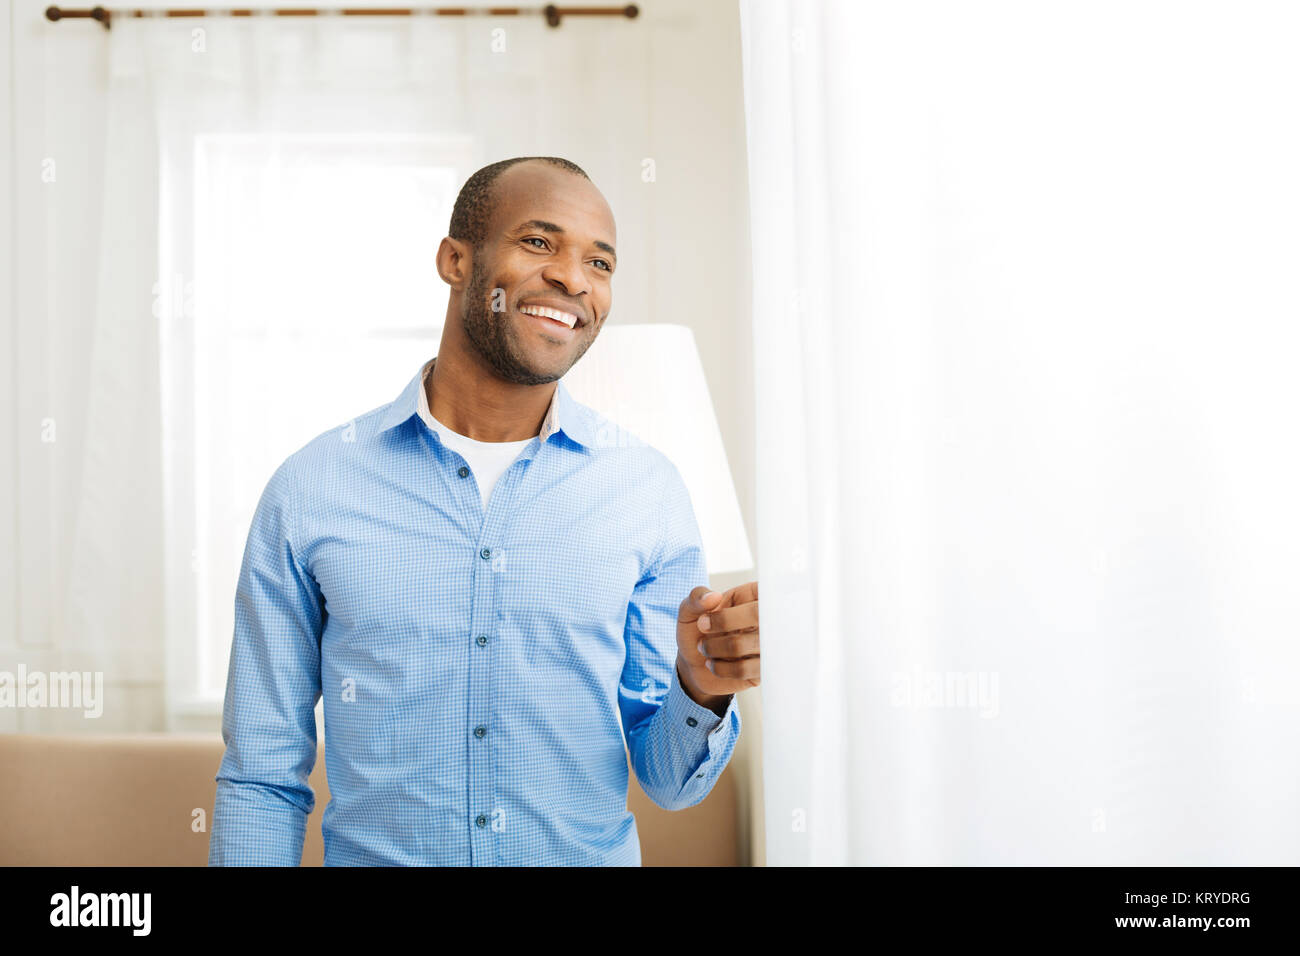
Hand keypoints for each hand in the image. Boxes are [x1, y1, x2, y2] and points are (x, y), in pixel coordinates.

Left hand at [675, 581, 759, 709]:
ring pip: (750, 644)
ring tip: (703, 647)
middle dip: (724, 622)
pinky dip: (721, 668)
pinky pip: (745, 669)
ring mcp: (766, 646)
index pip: (763, 590)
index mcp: (752, 598)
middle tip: (702, 626)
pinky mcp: (761, 670)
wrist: (693, 666)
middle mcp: (765, 620)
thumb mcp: (689, 610)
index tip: (715, 608)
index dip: (740, 598)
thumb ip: (697, 597)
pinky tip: (712, 664)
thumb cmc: (695, 632)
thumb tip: (714, 596)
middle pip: (759, 614)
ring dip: (716, 647)